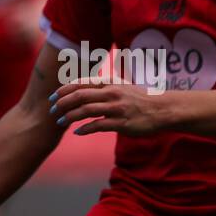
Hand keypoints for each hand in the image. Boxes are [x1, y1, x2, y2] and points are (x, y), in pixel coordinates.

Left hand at [48, 77, 169, 136]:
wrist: (163, 109)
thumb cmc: (140, 98)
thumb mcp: (121, 86)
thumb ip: (103, 86)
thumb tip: (84, 89)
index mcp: (109, 82)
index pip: (80, 83)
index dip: (63, 90)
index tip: (52, 97)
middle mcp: (111, 93)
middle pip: (79, 96)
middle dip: (62, 103)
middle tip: (51, 110)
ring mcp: (117, 108)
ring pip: (86, 110)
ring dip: (70, 116)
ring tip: (60, 122)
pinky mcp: (122, 123)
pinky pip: (99, 125)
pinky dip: (85, 129)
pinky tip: (77, 132)